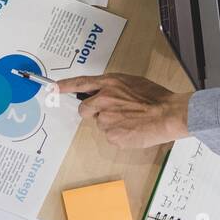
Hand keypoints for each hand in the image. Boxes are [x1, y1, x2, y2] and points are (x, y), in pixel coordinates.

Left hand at [55, 73, 190, 148]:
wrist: (167, 114)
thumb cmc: (155, 98)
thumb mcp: (131, 83)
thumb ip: (113, 88)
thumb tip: (104, 94)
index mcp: (109, 84)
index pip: (80, 83)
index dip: (64, 86)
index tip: (53, 88)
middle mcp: (103, 99)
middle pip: (84, 109)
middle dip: (93, 113)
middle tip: (112, 113)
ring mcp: (106, 118)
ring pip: (100, 124)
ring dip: (110, 124)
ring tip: (130, 121)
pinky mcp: (112, 135)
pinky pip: (110, 136)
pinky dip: (119, 135)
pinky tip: (132, 130)